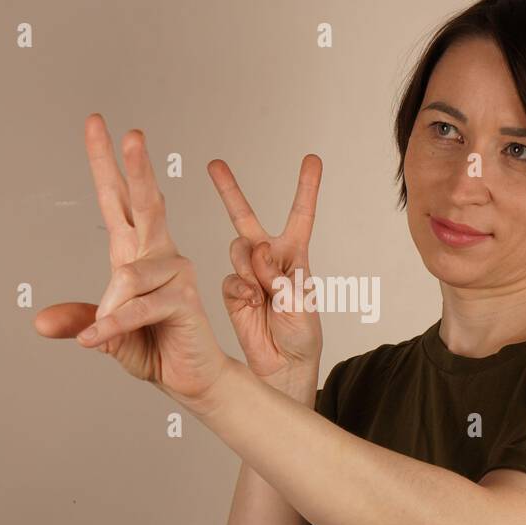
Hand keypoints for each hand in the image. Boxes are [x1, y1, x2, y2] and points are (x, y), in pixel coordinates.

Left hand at [33, 114, 227, 406]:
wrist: (189, 378)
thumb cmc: (152, 346)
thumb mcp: (102, 333)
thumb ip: (79, 321)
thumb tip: (41, 322)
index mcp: (134, 252)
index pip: (117, 199)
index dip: (105, 162)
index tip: (97, 124)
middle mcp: (157, 254)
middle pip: (144, 202)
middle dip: (135, 168)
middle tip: (131, 133)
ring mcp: (175, 273)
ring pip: (127, 274)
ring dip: (107, 312)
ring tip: (101, 333)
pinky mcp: (185, 298)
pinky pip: (138, 306)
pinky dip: (111, 325)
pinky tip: (96, 338)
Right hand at [207, 154, 322, 382]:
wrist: (283, 365)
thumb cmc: (302, 336)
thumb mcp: (301, 302)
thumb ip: (280, 274)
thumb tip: (259, 249)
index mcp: (295, 255)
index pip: (300, 215)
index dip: (306, 187)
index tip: (312, 159)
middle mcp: (268, 259)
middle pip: (245, 218)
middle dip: (228, 190)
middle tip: (214, 165)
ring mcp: (247, 275)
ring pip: (238, 250)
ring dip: (252, 265)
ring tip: (265, 292)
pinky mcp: (232, 292)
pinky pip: (231, 279)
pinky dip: (243, 288)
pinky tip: (253, 303)